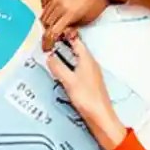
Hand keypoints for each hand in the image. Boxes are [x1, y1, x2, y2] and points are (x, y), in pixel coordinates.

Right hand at [40, 0, 109, 49]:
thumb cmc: (95, 1)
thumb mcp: (86, 20)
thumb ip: (72, 29)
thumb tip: (62, 35)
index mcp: (70, 13)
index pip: (52, 32)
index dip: (48, 42)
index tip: (46, 47)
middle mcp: (60, 3)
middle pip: (46, 23)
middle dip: (49, 30)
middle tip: (55, 31)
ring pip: (43, 13)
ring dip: (48, 19)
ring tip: (56, 18)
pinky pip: (43, 0)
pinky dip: (46, 6)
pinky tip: (54, 8)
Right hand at [44, 35, 125, 149]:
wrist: (100, 116)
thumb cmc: (87, 98)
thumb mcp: (68, 81)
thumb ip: (58, 67)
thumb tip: (49, 57)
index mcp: (87, 60)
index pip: (76, 41)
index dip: (65, 35)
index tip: (53, 33)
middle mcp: (90, 64)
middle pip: (76, 49)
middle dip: (63, 45)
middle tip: (49, 44)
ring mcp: (90, 73)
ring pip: (76, 59)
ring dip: (65, 56)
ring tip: (51, 56)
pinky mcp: (88, 82)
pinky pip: (76, 69)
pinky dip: (68, 67)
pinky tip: (60, 72)